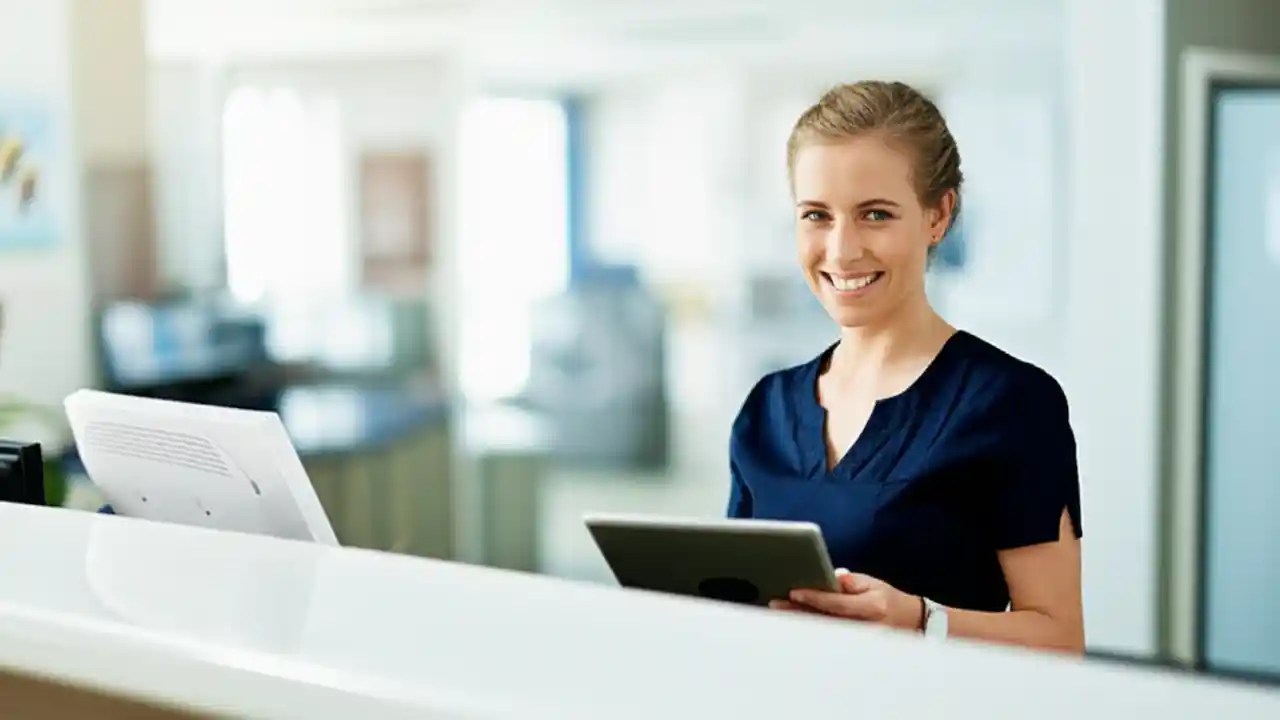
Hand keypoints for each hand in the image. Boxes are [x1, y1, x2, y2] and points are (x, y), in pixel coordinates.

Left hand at [770, 570, 920, 630]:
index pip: (836, 603)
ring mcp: (858, 641)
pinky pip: (827, 638)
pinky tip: (792, 624)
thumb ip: (845, 583)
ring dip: (800, 622)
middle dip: (798, 612)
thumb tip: (822, 580)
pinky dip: (809, 630)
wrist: (909, 622)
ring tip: (778, 613)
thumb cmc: (887, 599)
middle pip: (825, 621)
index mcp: (871, 608)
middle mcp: (864, 627)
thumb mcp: (870, 584)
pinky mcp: (853, 648)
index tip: (793, 592)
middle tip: (776, 604)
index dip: (813, 597)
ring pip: (823, 632)